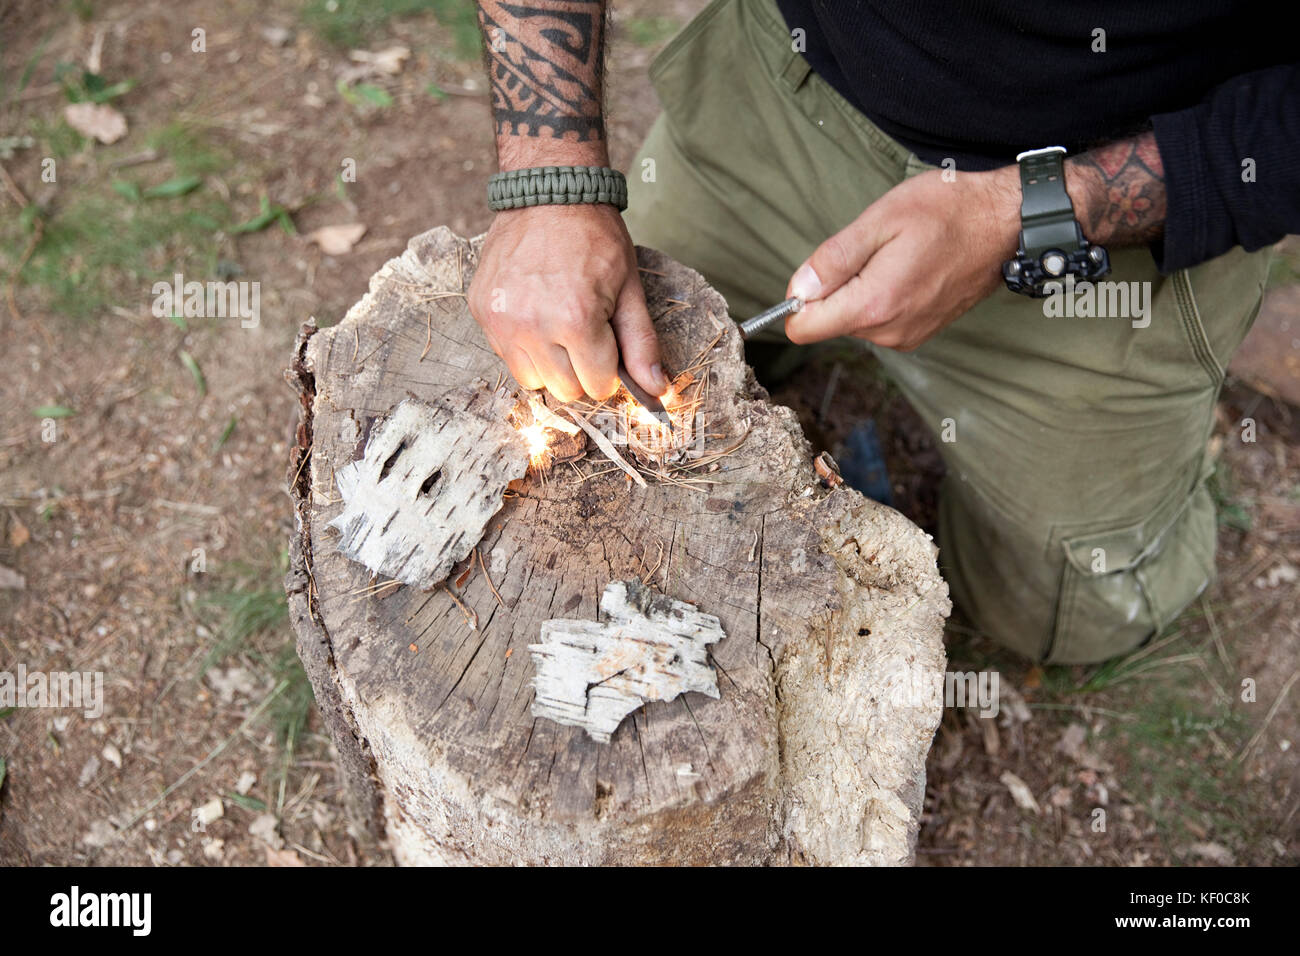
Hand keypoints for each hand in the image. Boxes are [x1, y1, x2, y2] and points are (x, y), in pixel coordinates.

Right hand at [468, 203, 667, 401]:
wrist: (549, 193)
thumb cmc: (595, 238)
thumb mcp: (630, 289)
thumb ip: (642, 345)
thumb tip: (659, 392)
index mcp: (576, 321)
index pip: (598, 386)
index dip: (610, 370)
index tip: (609, 345)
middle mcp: (533, 326)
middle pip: (566, 390)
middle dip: (582, 370)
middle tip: (586, 333)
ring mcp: (501, 321)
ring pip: (533, 380)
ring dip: (551, 364)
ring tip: (559, 325)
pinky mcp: (481, 312)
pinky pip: (506, 356)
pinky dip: (524, 346)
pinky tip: (535, 313)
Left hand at [785, 166, 1020, 349]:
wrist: (1005, 224)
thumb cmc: (948, 211)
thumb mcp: (881, 221)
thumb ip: (834, 259)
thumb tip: (797, 290)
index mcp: (873, 305)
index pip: (803, 328)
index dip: (798, 299)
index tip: (818, 271)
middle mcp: (888, 331)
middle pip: (829, 322)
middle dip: (838, 288)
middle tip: (874, 250)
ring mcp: (907, 336)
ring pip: (854, 321)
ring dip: (862, 290)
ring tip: (898, 257)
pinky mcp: (919, 334)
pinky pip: (880, 321)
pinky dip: (883, 297)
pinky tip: (909, 270)